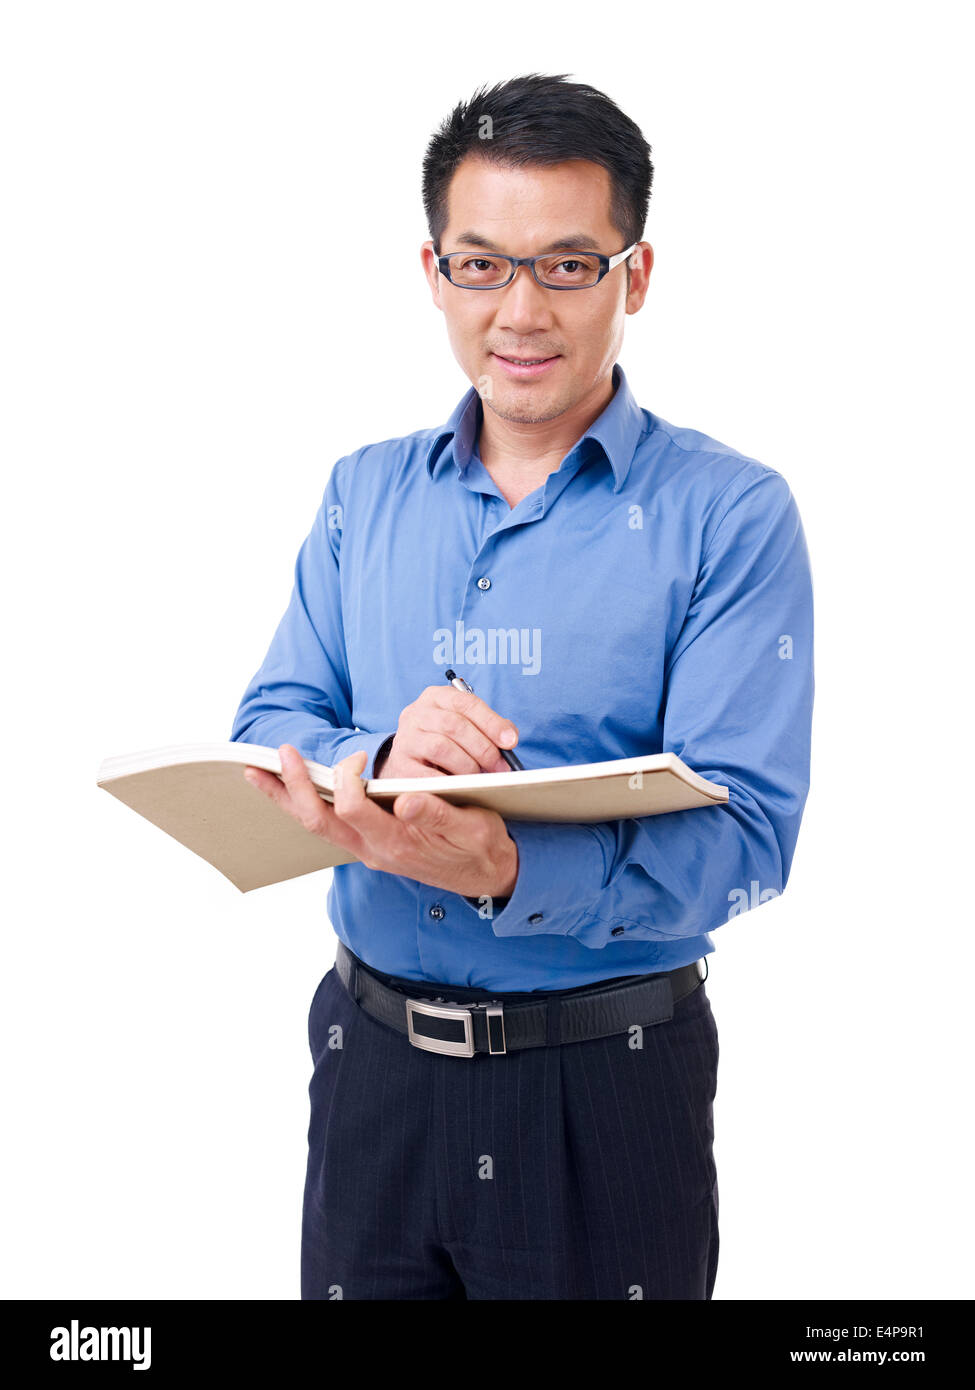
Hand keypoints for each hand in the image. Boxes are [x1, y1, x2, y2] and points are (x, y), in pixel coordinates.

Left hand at [243, 745, 518, 897]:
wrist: (488, 874)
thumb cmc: (481, 846)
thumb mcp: (472, 829)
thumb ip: (438, 816)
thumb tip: (405, 799)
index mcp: (396, 841)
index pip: (352, 808)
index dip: (348, 778)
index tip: (362, 755)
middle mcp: (373, 849)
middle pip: (317, 820)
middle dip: (294, 786)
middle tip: (279, 753)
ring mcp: (366, 848)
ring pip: (314, 824)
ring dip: (285, 797)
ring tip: (258, 771)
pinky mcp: (367, 842)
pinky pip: (324, 825)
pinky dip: (301, 805)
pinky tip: (288, 787)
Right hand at [374, 684, 518, 778]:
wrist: (410, 765)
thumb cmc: (446, 744)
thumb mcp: (465, 728)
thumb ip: (488, 728)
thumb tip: (510, 738)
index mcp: (436, 697)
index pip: (466, 703)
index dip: (492, 722)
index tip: (511, 741)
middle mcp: (416, 713)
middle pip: (454, 725)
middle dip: (483, 747)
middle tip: (501, 768)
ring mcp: (405, 738)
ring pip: (441, 747)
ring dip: (467, 765)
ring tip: (480, 778)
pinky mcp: (399, 764)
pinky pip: (426, 773)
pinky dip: (447, 781)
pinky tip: (461, 788)